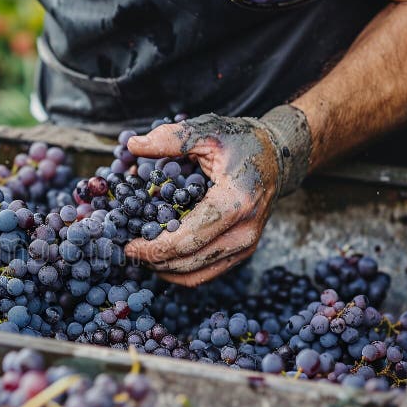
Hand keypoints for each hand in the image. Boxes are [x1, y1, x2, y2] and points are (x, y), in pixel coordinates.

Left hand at [124, 106, 311, 285]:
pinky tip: (160, 259)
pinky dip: (179, 271)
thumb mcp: (208, 131)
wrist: (279, 158)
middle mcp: (245, 231)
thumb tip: (133, 146)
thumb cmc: (242, 142)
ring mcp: (246, 246)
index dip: (154, 247)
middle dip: (154, 261)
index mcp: (236, 202)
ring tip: (141, 255)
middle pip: (189, 262)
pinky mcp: (243, 253)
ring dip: (164, 269)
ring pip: (196, 275)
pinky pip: (206, 273)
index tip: (128, 245)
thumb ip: (172, 138)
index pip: (188, 238)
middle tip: (128, 251)